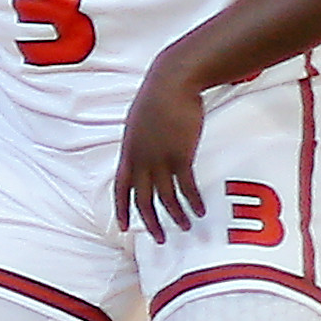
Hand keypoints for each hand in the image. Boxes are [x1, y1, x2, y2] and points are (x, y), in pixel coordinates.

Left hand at [114, 60, 207, 239]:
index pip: (120, 187)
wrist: (172, 82)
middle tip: (159, 238)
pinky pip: (186, 187)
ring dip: (175, 216)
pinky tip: (199, 210)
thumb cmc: (159, 96)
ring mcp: (160, 159)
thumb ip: (140, 140)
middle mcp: (141, 160)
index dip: (122, 209)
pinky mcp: (180, 155)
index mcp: (129, 152)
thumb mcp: (140, 121)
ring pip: (165, 197)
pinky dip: (192, 201)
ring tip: (185, 226)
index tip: (124, 227)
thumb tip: (144, 151)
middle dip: (150, 222)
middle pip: (142, 199)